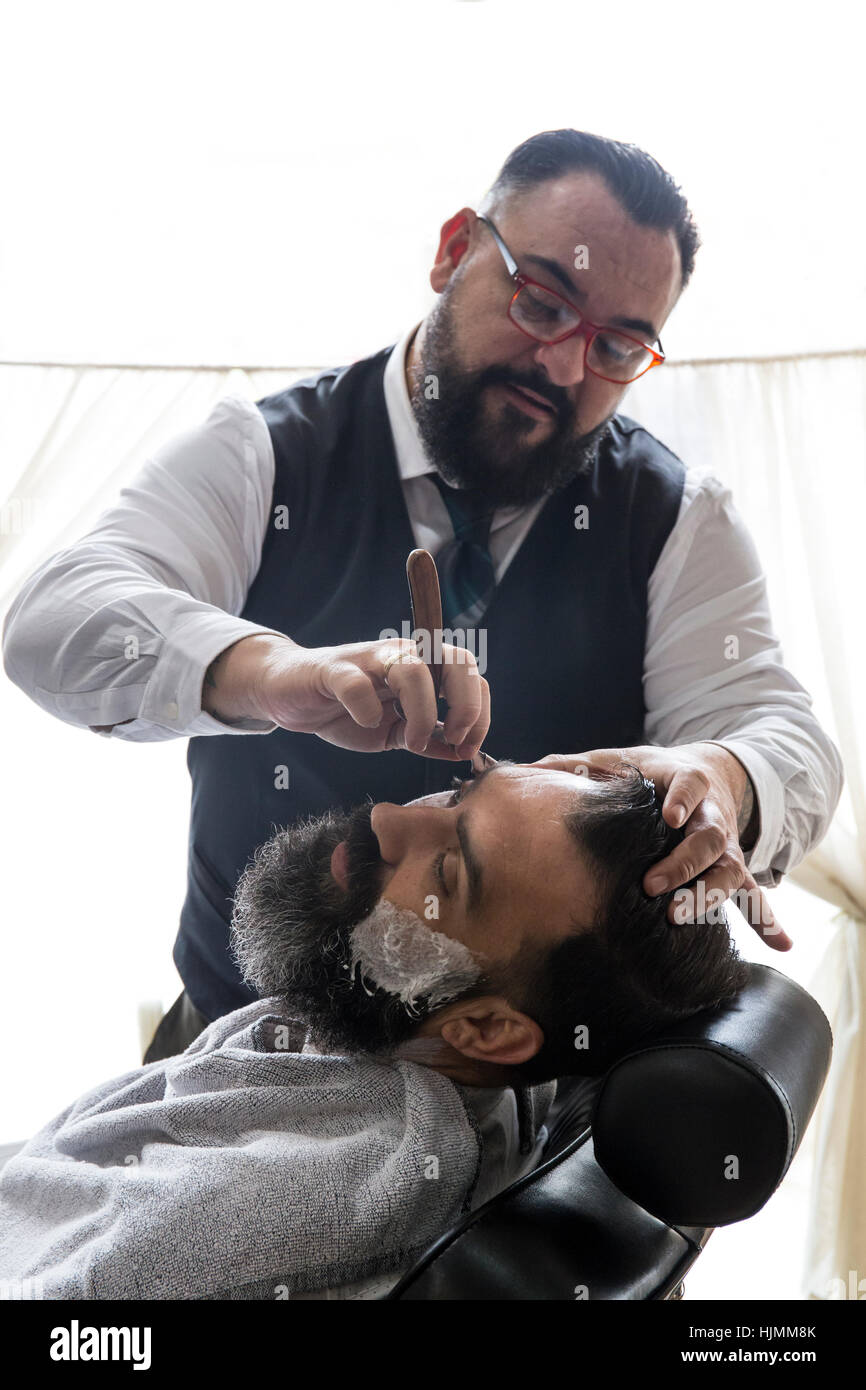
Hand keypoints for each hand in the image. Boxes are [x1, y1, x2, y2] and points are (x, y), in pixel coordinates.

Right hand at [202, 633, 489, 759]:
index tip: (468, 747)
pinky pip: (357, 683)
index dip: (479, 712)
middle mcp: (402, 656)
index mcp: (422, 668)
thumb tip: (465, 753)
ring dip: (424, 713)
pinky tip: (367, 723)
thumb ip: (429, 738)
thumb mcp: (396, 731)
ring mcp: (369, 660)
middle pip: (456, 661)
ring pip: (414, 668)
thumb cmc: (345, 710)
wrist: (290, 694)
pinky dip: (367, 708)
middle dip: (466, 705)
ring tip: (413, 741)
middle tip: (454, 739)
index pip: (471, 675)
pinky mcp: (333, 670)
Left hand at [524, 743, 791, 950]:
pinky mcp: (733, 870)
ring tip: (681, 916)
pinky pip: (754, 898)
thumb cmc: (652, 773)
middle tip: (652, 884)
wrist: (707, 774)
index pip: (690, 786)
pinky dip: (768, 921)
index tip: (669, 814)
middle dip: (684, 863)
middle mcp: (712, 817)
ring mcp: (727, 847)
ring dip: (709, 895)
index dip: (684, 799)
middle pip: (710, 839)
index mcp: (686, 783)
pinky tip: (780, 944)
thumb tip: (528, 768)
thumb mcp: (620, 760)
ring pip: (729, 872)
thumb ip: (577, 766)